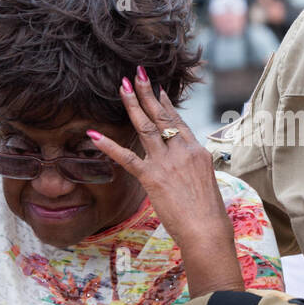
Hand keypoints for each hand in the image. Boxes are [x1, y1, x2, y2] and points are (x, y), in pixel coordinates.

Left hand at [87, 66, 231, 252]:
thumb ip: (194, 170)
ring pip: (146, 127)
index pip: (178, 122)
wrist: (208, 231)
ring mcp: (167, 163)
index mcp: (197, 151)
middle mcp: (183, 151)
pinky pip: (127, 158)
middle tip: (136, 73)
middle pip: (162, 116)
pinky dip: (108, 145)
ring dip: (132, 105)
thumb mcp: (207, 184)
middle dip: (147, 93)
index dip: (166, 104)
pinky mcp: (153, 178)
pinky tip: (94, 134)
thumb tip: (187, 169)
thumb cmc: (209, 214)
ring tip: (122, 86)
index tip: (157, 89)